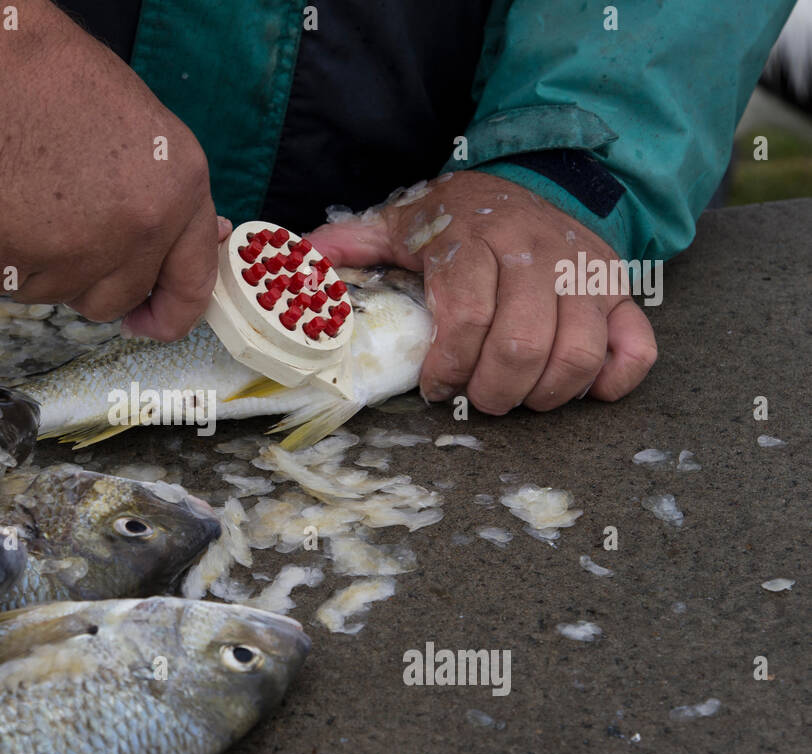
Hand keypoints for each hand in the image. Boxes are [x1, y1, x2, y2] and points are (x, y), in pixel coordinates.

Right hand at [0, 0, 222, 340]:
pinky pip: (0, 282)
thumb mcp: (141, 128)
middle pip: (114, 299)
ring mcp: (72, 250)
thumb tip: (201, 240)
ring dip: (33, 261)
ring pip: (54, 295)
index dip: (168, 314)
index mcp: (179, 189)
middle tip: (55, 225)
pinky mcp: (8, 260)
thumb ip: (166, 196)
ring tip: (19, 192)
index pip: (191, 283)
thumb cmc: (49, 77)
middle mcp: (136, 227)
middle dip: (86, 278)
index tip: (148, 323)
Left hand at [305, 171, 656, 412]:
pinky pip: (636, 348)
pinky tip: (578, 390)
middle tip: (476, 400)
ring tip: (516, 398)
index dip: (449, 364)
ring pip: (578, 354)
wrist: (541, 174)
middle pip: (523, 345)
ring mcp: (584, 274)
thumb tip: (295, 261)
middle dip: (493, 391)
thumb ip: (351, 244)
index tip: (436, 387)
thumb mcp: (403, 221)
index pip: (466, 314)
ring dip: (545, 395)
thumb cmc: (461, 216)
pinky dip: (612, 381)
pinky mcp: (620, 289)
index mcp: (475, 239)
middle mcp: (536, 254)